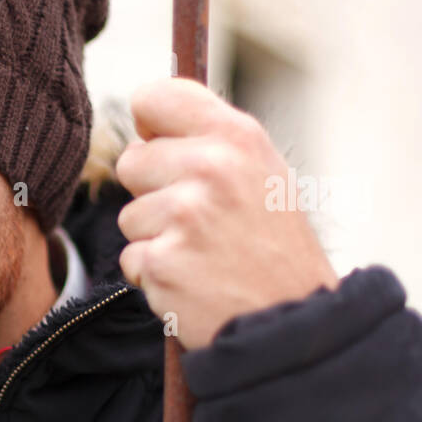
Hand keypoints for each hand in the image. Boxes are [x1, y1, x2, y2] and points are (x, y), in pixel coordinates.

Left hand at [115, 78, 339, 349]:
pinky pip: (131, 259)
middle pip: (131, 162)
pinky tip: (193, 282)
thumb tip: (144, 126)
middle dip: (152, 193)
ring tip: (203, 255)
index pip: (155, 98)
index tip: (161, 146)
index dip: (149, 126)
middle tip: (200, 222)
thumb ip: (211, 143)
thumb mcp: (262, 176)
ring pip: (128, 216)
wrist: (292, 323)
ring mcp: (185, 215)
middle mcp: (211, 167)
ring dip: (154, 239)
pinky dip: (153, 276)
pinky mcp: (162, 262)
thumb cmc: (275, 249)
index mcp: (238, 136)